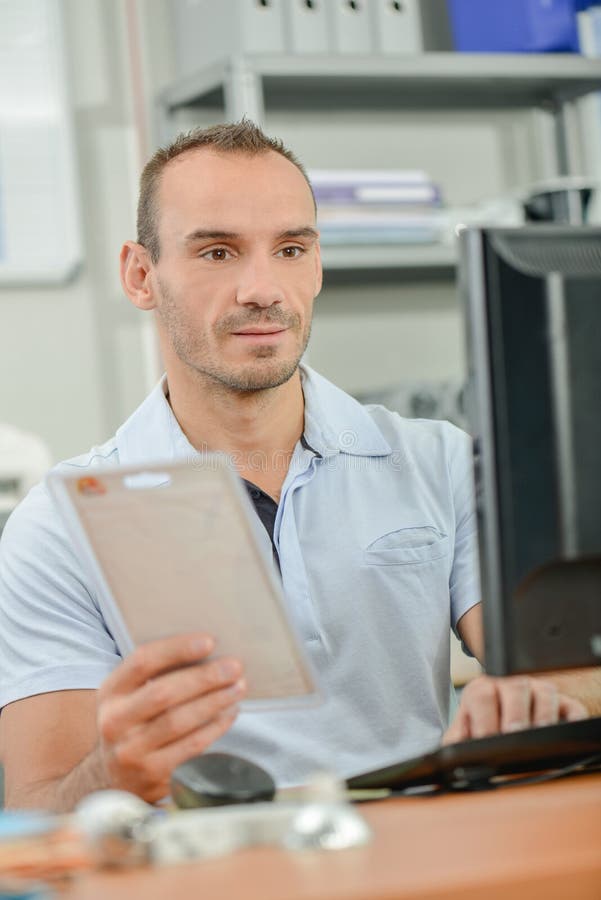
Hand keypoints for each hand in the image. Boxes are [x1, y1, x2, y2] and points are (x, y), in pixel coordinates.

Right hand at [94, 633, 245, 802]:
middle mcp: (115, 722)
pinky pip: (191, 746)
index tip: (209, 641)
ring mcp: (131, 752)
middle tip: (235, 667)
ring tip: (239, 687)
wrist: (116, 779)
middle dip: (204, 678)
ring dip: (215, 701)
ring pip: (179, 721)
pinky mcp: (152, 774)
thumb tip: (207, 650)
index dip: (177, 649)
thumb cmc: (135, 723)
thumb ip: (157, 674)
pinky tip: (230, 713)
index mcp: (111, 692)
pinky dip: (215, 727)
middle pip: (163, 693)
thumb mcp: (131, 696)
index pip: (142, 662)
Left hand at [443, 674, 586, 744]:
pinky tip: (565, 733)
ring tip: (538, 736)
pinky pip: (572, 707)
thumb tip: (448, 761)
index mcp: (483, 689)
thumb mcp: (464, 730)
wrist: (503, 708)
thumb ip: (455, 742)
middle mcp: (511, 684)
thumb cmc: (482, 723)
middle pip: (515, 687)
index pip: (481, 696)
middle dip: (514, 712)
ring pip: (545, 692)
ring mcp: (539, 691)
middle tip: (513, 735)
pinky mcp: (563, 703)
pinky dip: (572, 719)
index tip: (486, 740)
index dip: (484, 719)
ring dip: (542, 715)